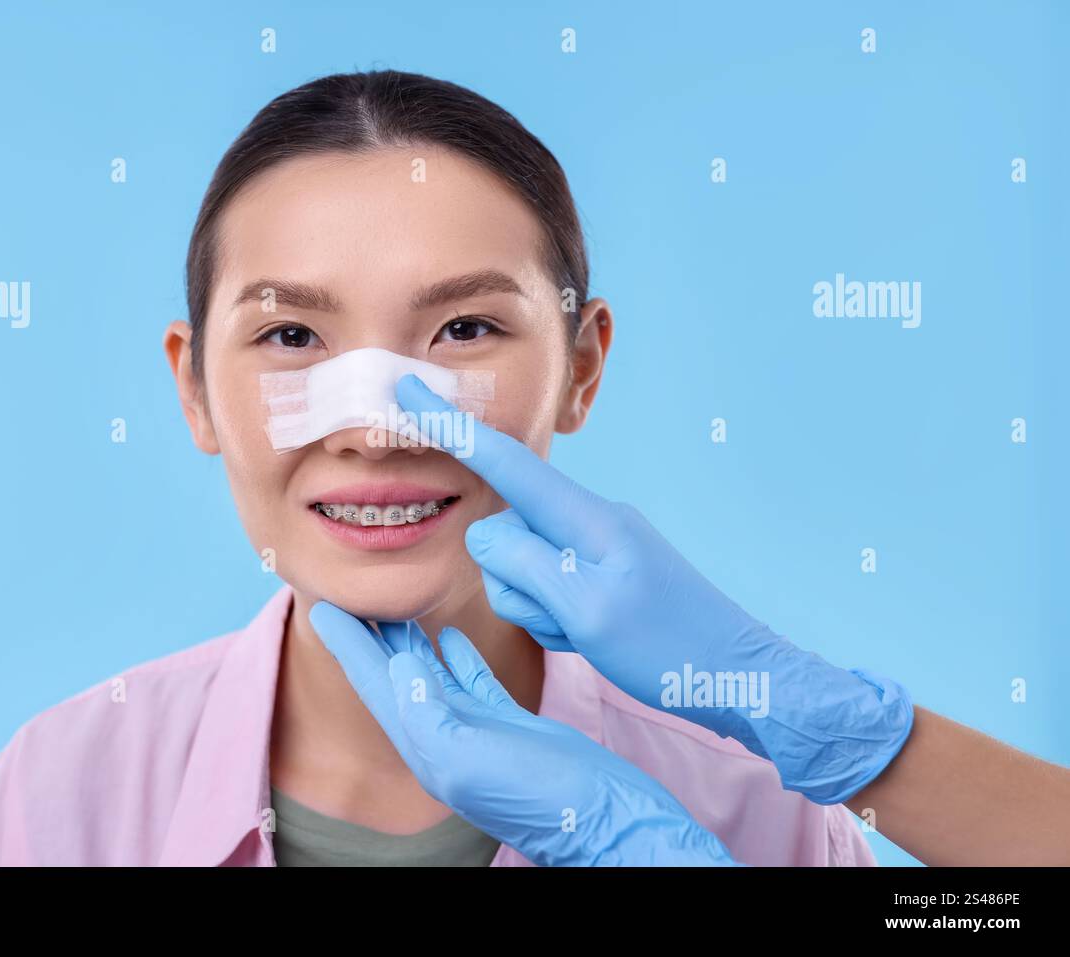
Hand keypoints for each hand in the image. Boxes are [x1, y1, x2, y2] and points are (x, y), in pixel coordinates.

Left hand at [309, 601, 737, 866]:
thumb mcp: (474, 758)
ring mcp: (477, 731)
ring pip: (430, 675)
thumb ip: (429, 714)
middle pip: (393, 676)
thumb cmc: (544, 799)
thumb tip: (399, 663)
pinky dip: (457, 656)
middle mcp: (443, 737)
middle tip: (349, 593)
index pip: (375, 684)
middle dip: (369, 637)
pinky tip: (451, 634)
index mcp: (426, 745)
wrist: (610, 823)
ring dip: (407, 641)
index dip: (347, 645)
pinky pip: (472, 682)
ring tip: (389, 606)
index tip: (321, 604)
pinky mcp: (510, 724)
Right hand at [395, 373, 913, 804]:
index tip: (408, 387)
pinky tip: (590, 638)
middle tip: (565, 620)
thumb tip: (487, 537)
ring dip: (536, 607)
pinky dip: (554, 617)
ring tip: (583, 633)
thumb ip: (524, 565)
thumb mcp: (586, 612)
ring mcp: (596, 548)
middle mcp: (589, 521)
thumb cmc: (671, 650)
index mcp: (588, 518)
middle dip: (512, 579)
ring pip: (521, 566)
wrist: (742, 679)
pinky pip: (547, 586)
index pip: (505, 462)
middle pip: (506, 530)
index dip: (450, 427)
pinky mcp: (600, 574)